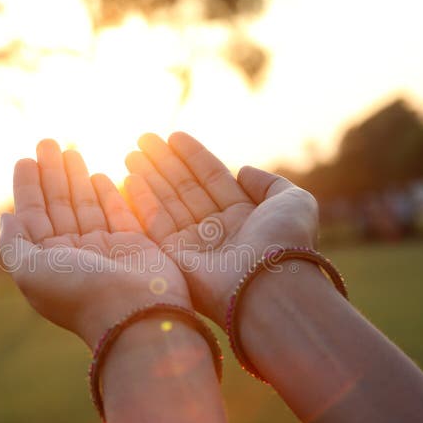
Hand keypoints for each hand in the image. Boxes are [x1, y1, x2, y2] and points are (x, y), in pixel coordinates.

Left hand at [0, 140, 190, 348]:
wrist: (134, 314)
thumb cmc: (79, 293)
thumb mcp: (29, 271)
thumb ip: (13, 243)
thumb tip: (5, 217)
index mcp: (47, 262)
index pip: (33, 216)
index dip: (28, 186)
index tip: (25, 158)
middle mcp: (74, 255)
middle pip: (59, 205)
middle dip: (52, 173)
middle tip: (48, 141)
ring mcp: (105, 250)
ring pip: (87, 206)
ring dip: (78, 177)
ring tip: (71, 149)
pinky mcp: (135, 245)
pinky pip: (120, 214)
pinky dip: (109, 195)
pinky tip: (100, 175)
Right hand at [123, 132, 318, 326]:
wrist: (270, 286)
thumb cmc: (286, 242)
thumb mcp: (293, 200)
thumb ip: (269, 182)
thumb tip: (243, 171)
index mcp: (244, 216)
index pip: (212, 178)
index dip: (193, 156)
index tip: (174, 136)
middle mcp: (217, 230)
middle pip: (185, 188)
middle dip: (164, 163)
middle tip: (143, 138)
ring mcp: (195, 245)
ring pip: (167, 202)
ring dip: (148, 176)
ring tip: (131, 152)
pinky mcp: (174, 259)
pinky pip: (154, 225)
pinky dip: (141, 202)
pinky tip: (129, 178)